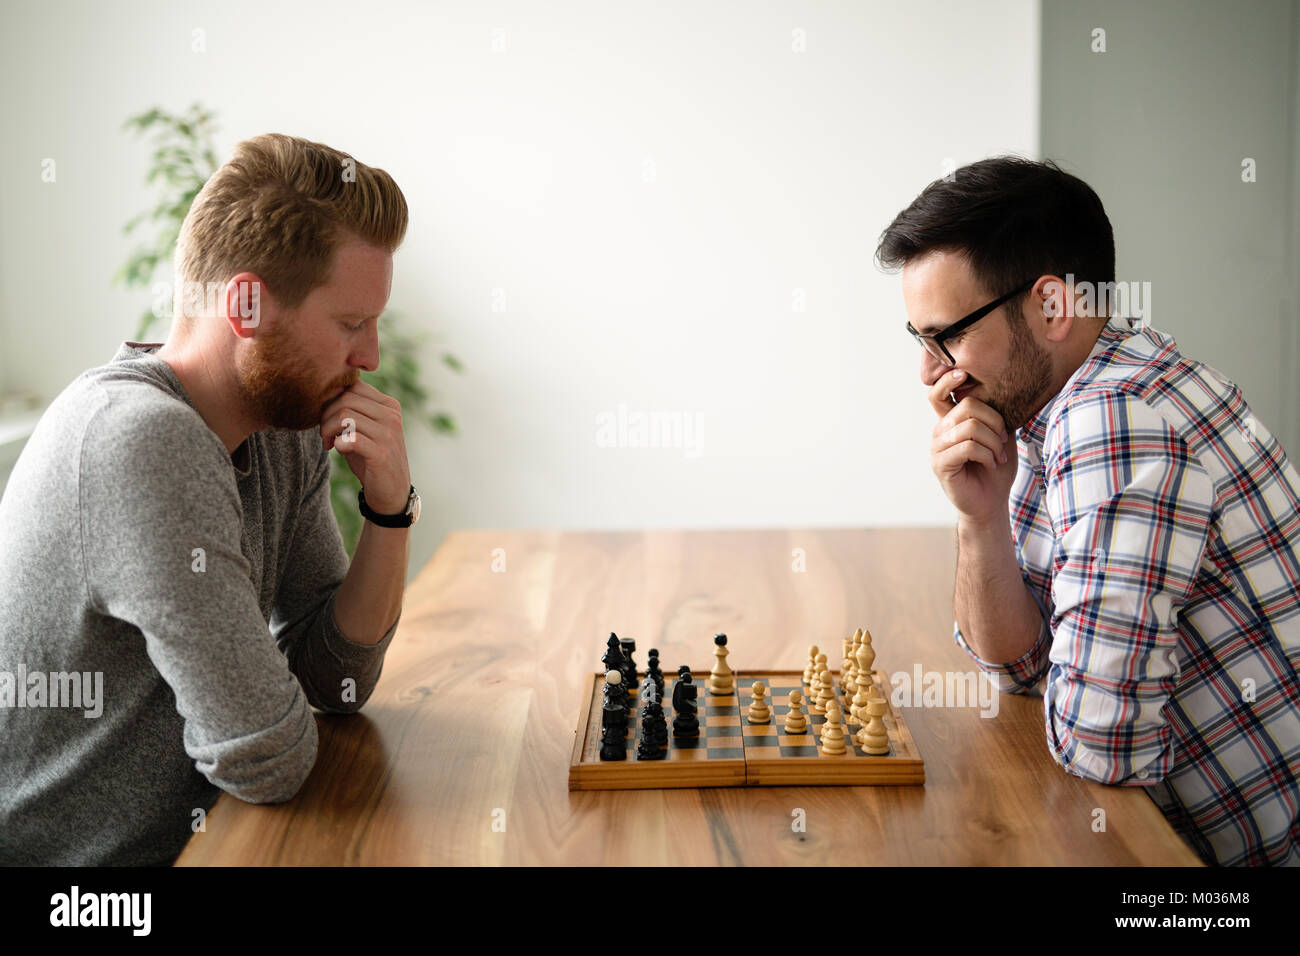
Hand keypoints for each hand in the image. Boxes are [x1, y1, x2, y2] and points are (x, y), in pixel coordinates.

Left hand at [320, 381, 411, 514]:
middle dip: (325, 416)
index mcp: (388, 405)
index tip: (328, 419)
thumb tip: (325, 392)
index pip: (353, 385)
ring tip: (328, 443)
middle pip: (345, 399)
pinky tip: (338, 450)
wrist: (391, 492)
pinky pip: (351, 438)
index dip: (332, 399)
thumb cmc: (372, 458)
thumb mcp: (364, 429)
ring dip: (328, 430)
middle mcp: (391, 415)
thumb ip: (351, 410)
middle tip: (324, 435)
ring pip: (345, 416)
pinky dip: (338, 443)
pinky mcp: (382, 453)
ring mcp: (389, 434)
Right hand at [928, 368, 1018, 520]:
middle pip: (967, 407)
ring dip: (994, 442)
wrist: (990, 502)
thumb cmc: (995, 469)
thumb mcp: (1001, 436)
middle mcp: (939, 432)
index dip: (946, 380)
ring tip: (998, 456)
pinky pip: (968, 447)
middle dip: (995, 422)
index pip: (937, 394)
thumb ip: (998, 414)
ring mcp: (937, 448)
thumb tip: (1010, 387)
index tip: (963, 374)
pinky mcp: (941, 464)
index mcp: (950, 422)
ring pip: (970, 427)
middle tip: (1003, 441)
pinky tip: (991, 464)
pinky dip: (987, 455)